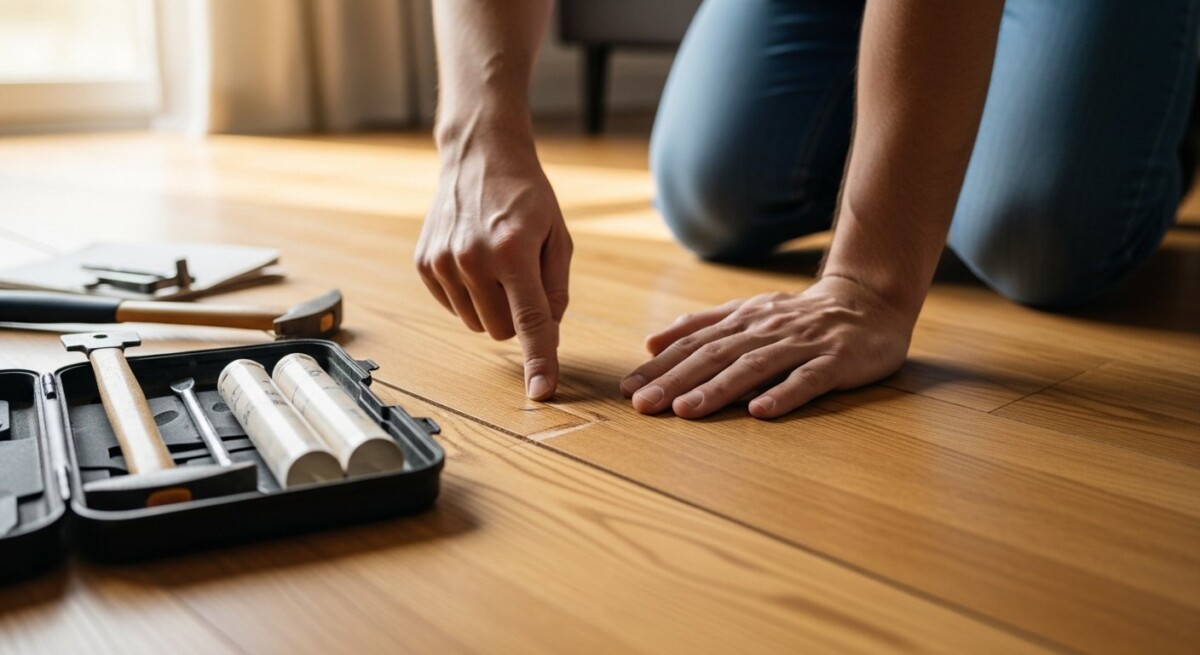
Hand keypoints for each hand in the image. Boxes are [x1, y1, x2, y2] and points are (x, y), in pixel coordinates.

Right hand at [415, 134, 572, 399]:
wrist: (479, 156)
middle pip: (503, 331)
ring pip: (477, 324)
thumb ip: (557, 288)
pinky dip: (469, 295)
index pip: (531, 320)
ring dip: (493, 306)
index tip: (541, 392)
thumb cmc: (527, 196)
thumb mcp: (558, 236)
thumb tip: (548, 333)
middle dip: (519, 318)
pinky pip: (454, 307)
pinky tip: (474, 260)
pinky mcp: (424, 264)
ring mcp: (443, 262)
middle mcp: (473, 259)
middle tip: (522, 277)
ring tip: (497, 262)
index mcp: (514, 250)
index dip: (539, 360)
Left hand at [619, 275, 915, 418]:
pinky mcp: (835, 361)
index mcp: (743, 321)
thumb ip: (702, 325)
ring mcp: (801, 345)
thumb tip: (652, 342)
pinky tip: (761, 412)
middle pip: (715, 356)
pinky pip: (808, 379)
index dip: (659, 366)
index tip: (627, 388)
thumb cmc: (801, 315)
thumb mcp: (748, 312)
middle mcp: (766, 330)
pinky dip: (784, 394)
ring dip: (718, 389)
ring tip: (686, 411)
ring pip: (754, 367)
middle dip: (676, 381)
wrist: (870, 299)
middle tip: (643, 405)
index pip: (693, 344)